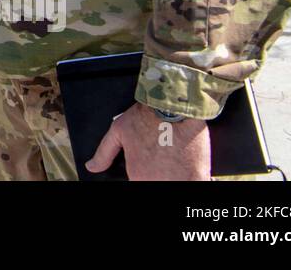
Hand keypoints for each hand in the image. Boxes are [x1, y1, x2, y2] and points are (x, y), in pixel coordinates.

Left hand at [86, 102, 210, 179]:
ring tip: (176, 160)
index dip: (144, 172)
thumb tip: (92, 167)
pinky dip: (194, 178)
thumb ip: (104, 153)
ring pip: (176, 183)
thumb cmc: (145, 117)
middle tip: (164, 158)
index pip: (139, 180)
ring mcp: (179, 181)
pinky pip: (197, 184)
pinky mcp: (198, 177)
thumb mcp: (118, 131)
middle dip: (161, 173)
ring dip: (177, 176)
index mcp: (137, 176)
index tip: (150, 165)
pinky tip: (190, 168)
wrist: (174, 106)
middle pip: (158, 182)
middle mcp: (157, 182)